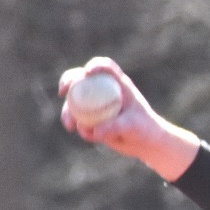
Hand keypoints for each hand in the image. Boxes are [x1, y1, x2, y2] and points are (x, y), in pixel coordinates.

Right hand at [57, 57, 199, 182]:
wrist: (146, 144)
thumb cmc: (146, 129)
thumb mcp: (133, 126)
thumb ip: (115, 126)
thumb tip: (93, 130)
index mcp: (119, 84)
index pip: (106, 67)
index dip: (95, 65)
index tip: (87, 72)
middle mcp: (105, 90)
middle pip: (81, 78)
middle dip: (68, 80)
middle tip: (64, 91)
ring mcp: (96, 104)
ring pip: (74, 101)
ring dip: (68, 111)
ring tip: (70, 125)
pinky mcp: (91, 119)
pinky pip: (78, 120)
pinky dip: (78, 126)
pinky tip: (89, 136)